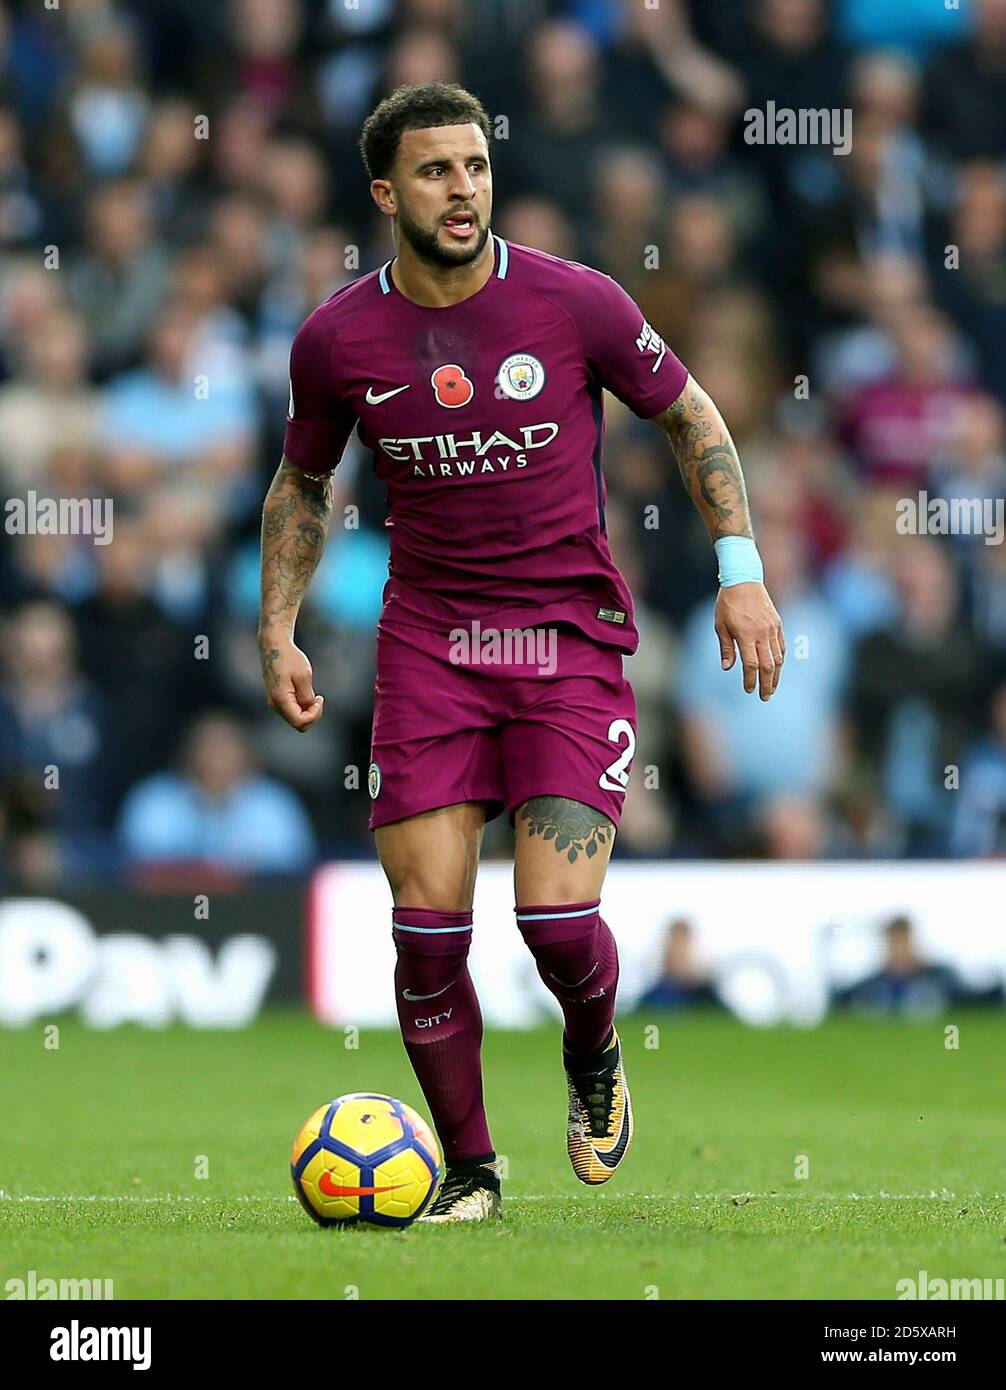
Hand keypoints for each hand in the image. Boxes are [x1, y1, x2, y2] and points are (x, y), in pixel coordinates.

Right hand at [259, 631, 323, 730]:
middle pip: (299, 724)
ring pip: (296, 719)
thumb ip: (307, 696)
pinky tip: (306, 693)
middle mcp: (275, 705)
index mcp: (280, 699)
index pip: (300, 722)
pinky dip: (303, 706)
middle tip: (319, 698)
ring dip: (308, 710)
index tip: (319, 698)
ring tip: (313, 695)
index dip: (314, 715)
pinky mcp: (277, 699)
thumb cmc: (289, 658)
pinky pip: (293, 711)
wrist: (274, 647)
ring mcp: (275, 703)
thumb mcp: (303, 676)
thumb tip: (308, 708)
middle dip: (312, 715)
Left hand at [714, 582, 785, 699]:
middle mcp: (761, 634)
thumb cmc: (727, 603)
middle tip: (765, 697)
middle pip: (768, 665)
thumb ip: (726, 648)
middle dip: (767, 684)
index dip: (750, 680)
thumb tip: (727, 668)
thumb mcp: (720, 625)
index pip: (751, 665)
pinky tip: (777, 668)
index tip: (748, 690)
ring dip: (776, 675)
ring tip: (773, 687)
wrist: (743, 580)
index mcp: (745, 635)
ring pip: (778, 657)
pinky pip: (781, 645)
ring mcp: (772, 629)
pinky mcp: (777, 623)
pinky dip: (781, 659)